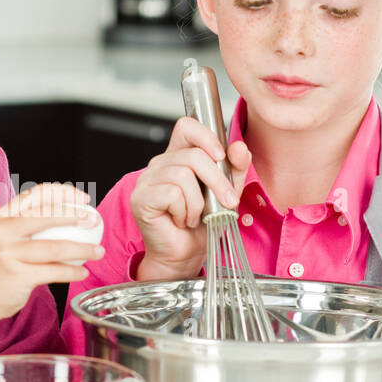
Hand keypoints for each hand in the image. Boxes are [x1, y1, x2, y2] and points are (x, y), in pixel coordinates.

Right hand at [0, 183, 101, 348]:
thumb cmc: (1, 266)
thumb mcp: (9, 238)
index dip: (62, 192)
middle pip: (46, 217)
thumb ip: (30, 225)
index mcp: (3, 217)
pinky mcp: (17, 275)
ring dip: (82, 249)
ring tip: (98, 251)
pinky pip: (53, 271)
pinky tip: (82, 271)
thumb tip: (73, 214)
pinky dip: (71, 271)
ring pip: (53, 247)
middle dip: (76, 216)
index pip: (36, 195)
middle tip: (94, 221)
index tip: (83, 198)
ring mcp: (9, 253)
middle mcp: (3, 231)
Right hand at [128, 116, 252, 279]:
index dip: (205, 136)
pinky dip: (184, 211)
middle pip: (193, 155)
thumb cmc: (202, 225)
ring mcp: (147, 180)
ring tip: (195, 216)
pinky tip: (181, 220)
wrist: (186, 254)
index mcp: (178, 157)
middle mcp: (160, 164)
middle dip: (217, 180)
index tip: (221, 156)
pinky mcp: (141, 198)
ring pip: (183, 175)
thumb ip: (234, 170)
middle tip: (227, 202)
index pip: (187, 127)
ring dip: (198, 203)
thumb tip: (240, 148)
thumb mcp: (227, 193)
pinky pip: (171, 194)